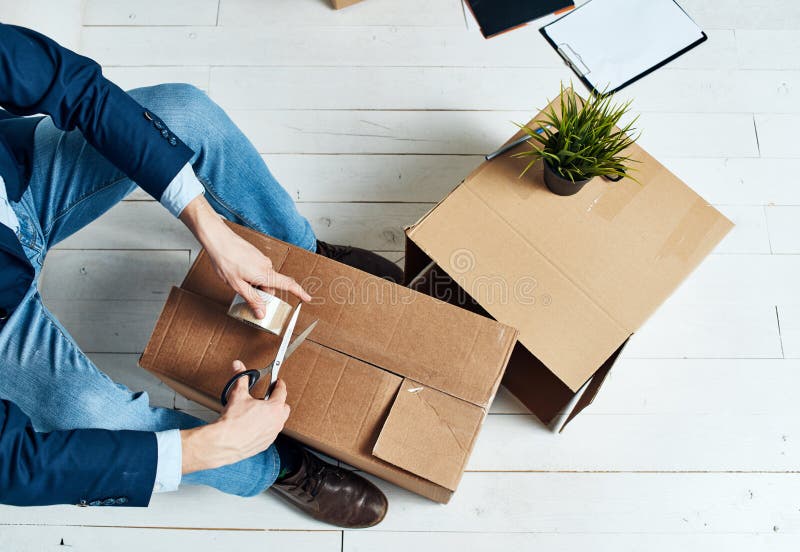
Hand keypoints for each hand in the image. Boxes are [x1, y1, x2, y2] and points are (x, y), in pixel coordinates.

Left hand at [179, 195, 311, 316]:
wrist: (218, 239)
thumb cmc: (225, 260)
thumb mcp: (237, 285)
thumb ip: (252, 299)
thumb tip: (262, 312)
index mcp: (265, 274)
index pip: (288, 284)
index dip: (299, 292)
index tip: (306, 298)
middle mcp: (267, 265)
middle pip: (272, 285)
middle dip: (263, 293)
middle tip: (247, 297)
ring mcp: (262, 259)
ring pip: (264, 278)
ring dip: (255, 284)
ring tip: (237, 281)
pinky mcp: (256, 256)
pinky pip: (259, 271)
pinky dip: (252, 276)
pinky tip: (238, 274)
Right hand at [180, 360, 290, 473]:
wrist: (225, 442)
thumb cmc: (233, 421)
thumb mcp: (238, 394)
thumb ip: (241, 378)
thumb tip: (238, 366)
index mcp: (274, 407)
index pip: (282, 391)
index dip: (279, 384)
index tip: (278, 382)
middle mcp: (277, 421)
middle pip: (284, 407)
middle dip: (278, 400)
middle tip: (268, 397)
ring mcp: (273, 434)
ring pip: (278, 421)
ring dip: (273, 415)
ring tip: (259, 412)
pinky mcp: (266, 443)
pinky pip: (271, 433)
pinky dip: (266, 427)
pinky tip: (254, 425)